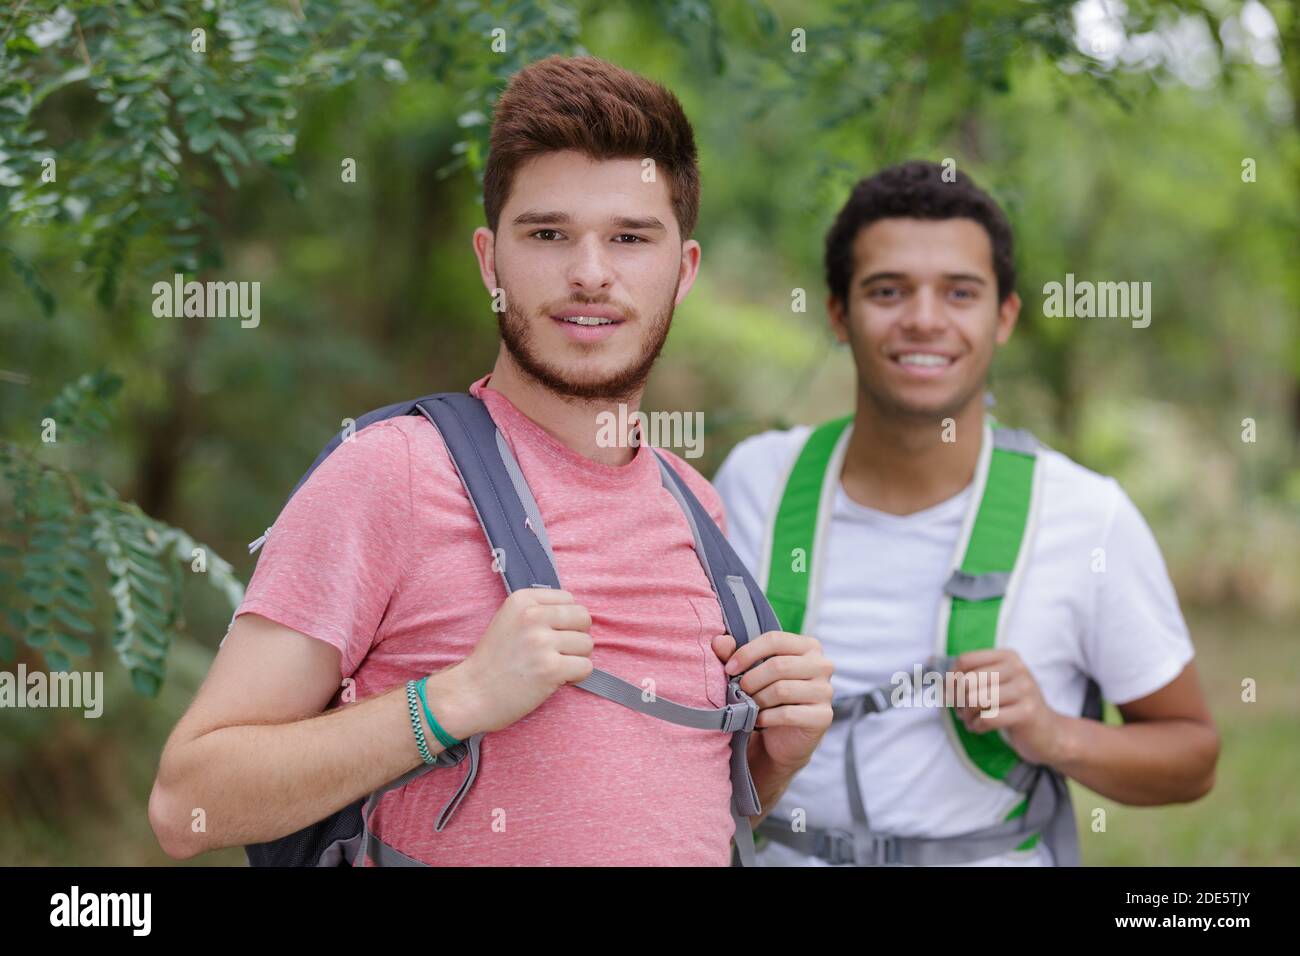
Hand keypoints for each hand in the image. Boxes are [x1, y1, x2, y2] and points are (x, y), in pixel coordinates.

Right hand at [443, 588, 593, 735]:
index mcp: (523, 600)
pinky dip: (575, 676)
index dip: (566, 621)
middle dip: (576, 637)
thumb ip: (539, 611)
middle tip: (556, 652)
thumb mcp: (509, 620)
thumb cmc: (492, 661)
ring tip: (551, 667)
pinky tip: (555, 680)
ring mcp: (541, 642)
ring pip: (587, 644)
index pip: (570, 600)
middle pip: (583, 618)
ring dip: (575, 658)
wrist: (471, 694)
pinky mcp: (550, 669)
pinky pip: (586, 667)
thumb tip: (578, 616)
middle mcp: (532, 616)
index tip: (548, 635)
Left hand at [714, 630, 832, 770]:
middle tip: (738, 691)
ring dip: (758, 700)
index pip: (775, 640)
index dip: (748, 652)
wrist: (784, 738)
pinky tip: (758, 720)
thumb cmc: (769, 697)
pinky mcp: (823, 716)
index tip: (729, 668)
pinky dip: (766, 717)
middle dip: (751, 680)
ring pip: (782, 690)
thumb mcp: (752, 673)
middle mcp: (822, 665)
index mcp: (808, 646)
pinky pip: (787, 714)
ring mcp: (825, 691)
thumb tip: (719, 641)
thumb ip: (735, 655)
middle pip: (778, 665)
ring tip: (749, 706)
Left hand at [951, 648, 1067, 766]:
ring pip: (975, 699)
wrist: (1047, 732)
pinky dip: (977, 726)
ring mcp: (1025, 689)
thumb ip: (968, 674)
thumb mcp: (994, 684)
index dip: (951, 679)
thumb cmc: (1012, 706)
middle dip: (957, 701)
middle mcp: (1018, 668)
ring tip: (970, 721)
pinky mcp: (1027, 712)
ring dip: (966, 715)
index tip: (952, 694)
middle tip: (962, 712)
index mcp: (1007, 656)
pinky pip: (988, 718)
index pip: (965, 660)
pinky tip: (980, 728)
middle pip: (968, 681)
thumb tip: (930, 660)